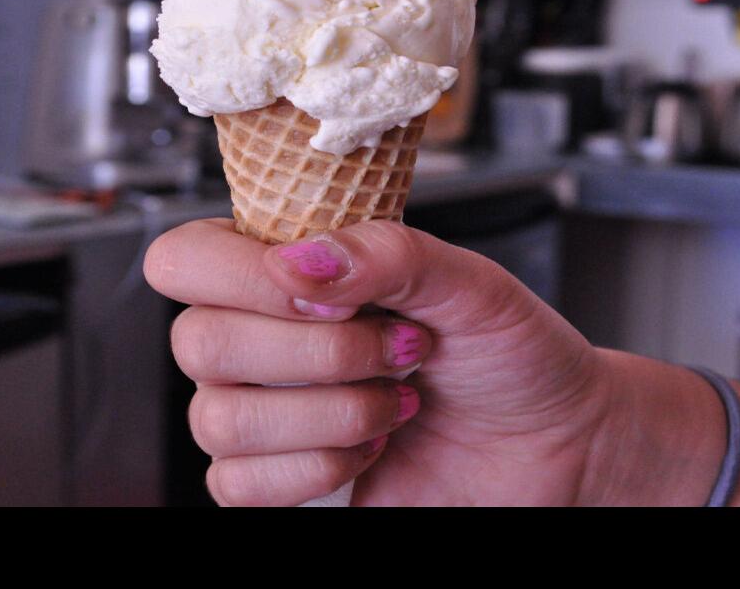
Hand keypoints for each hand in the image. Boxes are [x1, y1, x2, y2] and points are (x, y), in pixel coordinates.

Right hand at [144, 218, 609, 505]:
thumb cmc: (512, 356)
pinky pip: (237, 484)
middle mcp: (263, 335)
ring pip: (219, 418)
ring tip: (394, 401)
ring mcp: (266, 408)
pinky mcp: (279, 476)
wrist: (553, 443)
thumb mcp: (471, 284)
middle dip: (317, 354)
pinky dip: (317, 469)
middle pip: (198, 341)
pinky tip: (369, 447)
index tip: (333, 295)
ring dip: (330, 414)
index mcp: (292, 268)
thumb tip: (298, 262)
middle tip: (395, 349)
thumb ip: (388, 255)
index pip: (185, 257)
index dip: (243, 277)